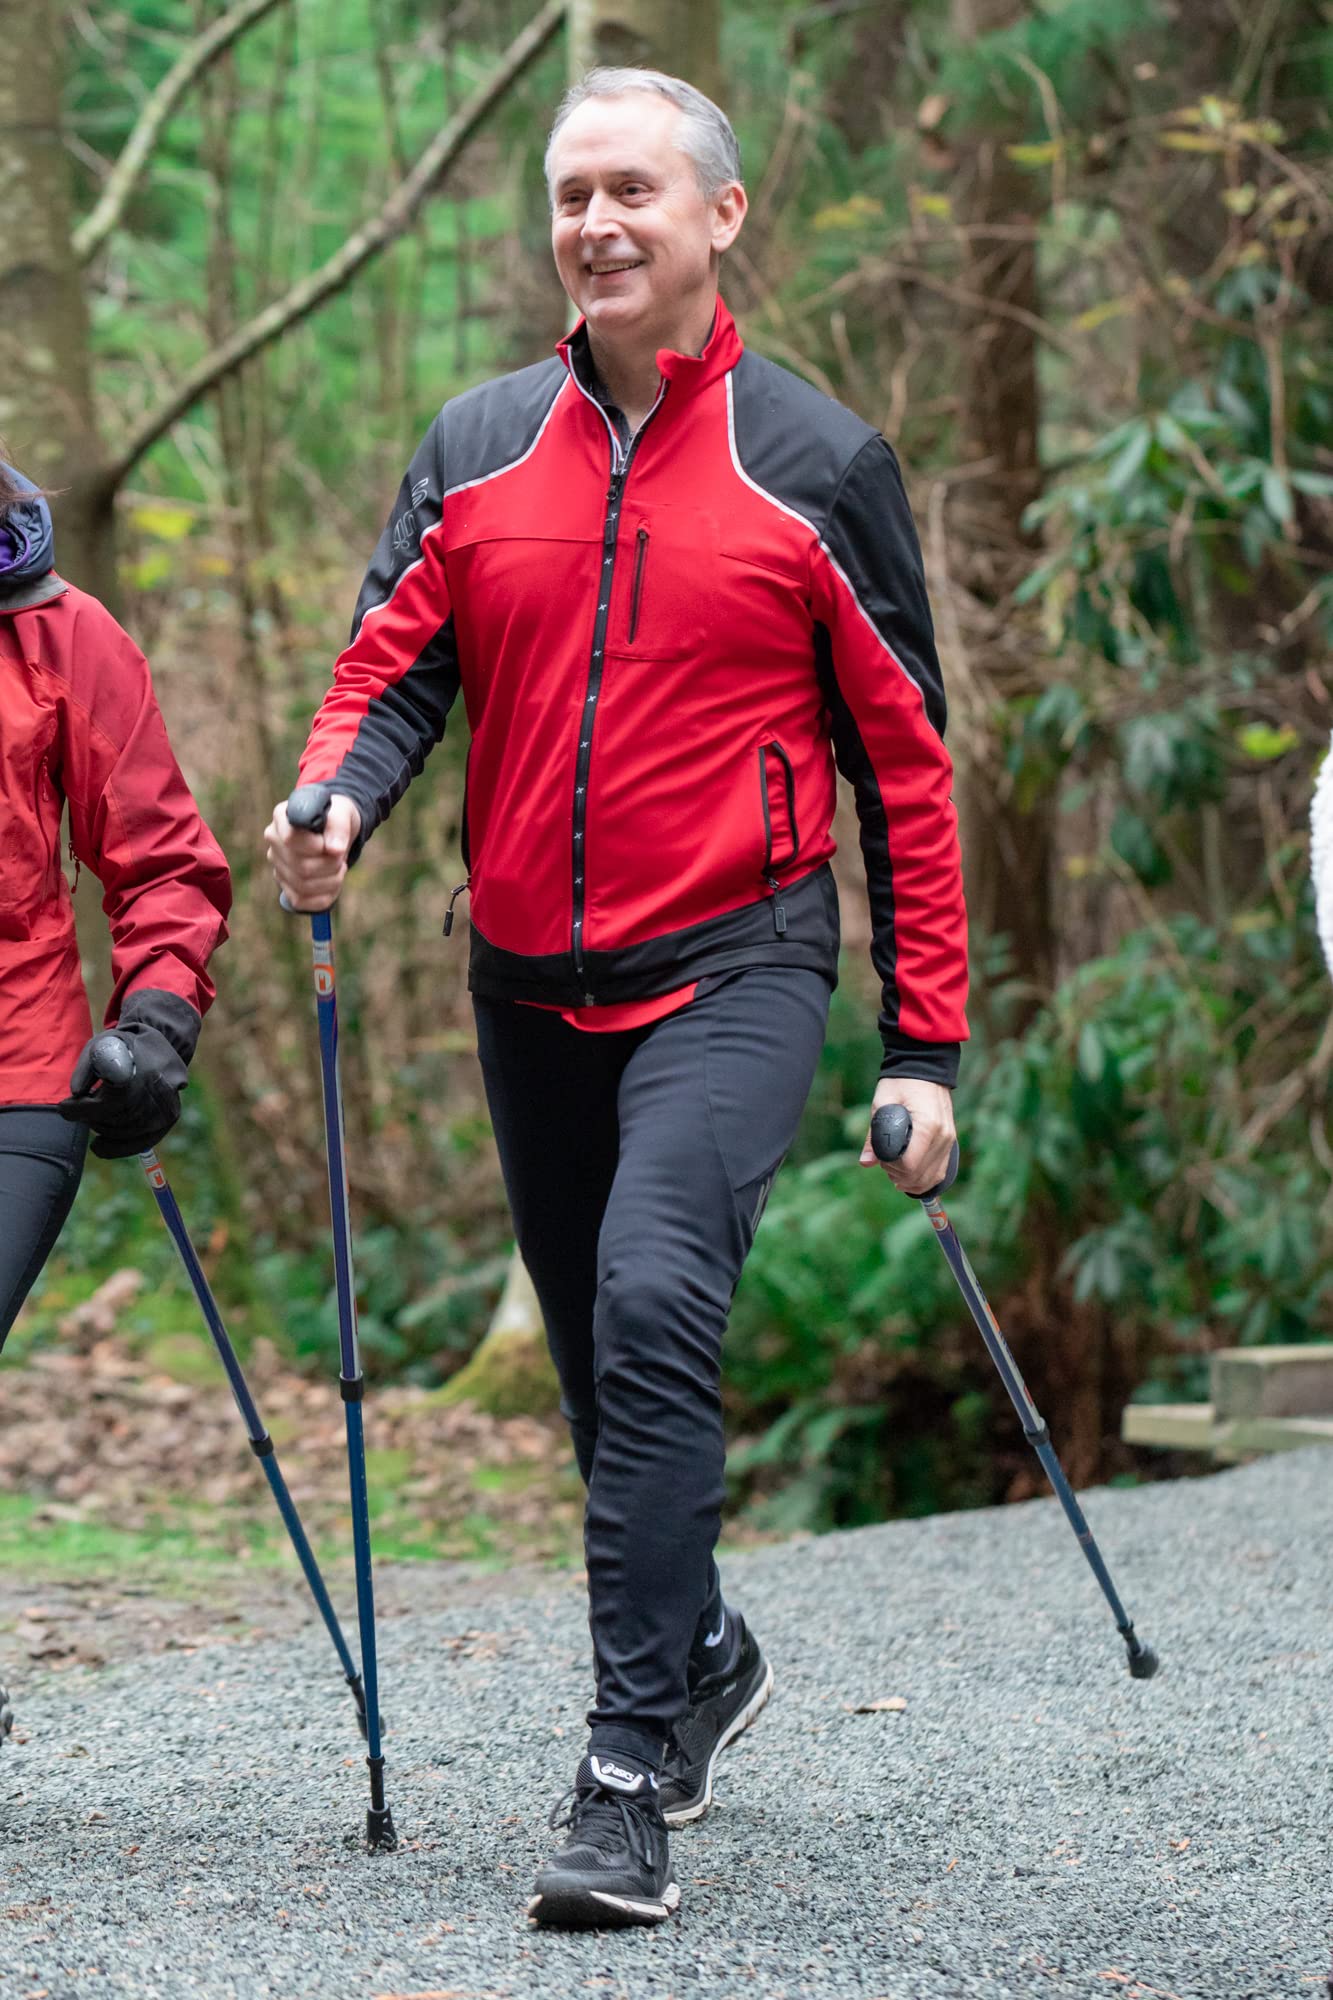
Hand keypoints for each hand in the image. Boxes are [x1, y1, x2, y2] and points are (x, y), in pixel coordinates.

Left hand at [59, 991, 198, 1159]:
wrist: (162, 1042)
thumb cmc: (123, 1046)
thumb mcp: (99, 1045)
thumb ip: (84, 1069)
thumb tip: (76, 1093)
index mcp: (134, 1073)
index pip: (99, 1106)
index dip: (76, 1109)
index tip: (64, 1107)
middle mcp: (152, 1092)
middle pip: (109, 1120)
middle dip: (89, 1116)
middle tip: (82, 1105)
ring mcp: (163, 1107)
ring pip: (121, 1133)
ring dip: (103, 1127)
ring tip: (99, 1110)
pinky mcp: (169, 1117)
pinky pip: (140, 1143)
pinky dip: (117, 1148)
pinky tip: (99, 1146)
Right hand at [264, 793, 361, 911]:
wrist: (336, 833)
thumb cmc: (336, 820)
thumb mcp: (342, 816)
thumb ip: (338, 828)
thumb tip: (334, 850)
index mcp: (282, 818)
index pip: (291, 839)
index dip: (315, 846)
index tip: (327, 843)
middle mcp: (274, 841)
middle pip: (301, 866)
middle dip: (330, 864)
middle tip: (340, 855)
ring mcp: (277, 865)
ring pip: (303, 886)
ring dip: (332, 880)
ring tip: (339, 866)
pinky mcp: (285, 886)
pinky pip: (301, 902)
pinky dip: (324, 897)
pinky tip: (332, 883)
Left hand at [859, 1076, 955, 1195]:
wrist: (924, 1067)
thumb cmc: (900, 1083)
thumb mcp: (881, 1105)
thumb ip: (874, 1136)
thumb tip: (865, 1162)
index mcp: (926, 1125)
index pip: (910, 1164)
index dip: (892, 1168)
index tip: (882, 1160)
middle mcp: (942, 1135)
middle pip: (921, 1175)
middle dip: (900, 1177)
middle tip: (886, 1166)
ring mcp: (949, 1139)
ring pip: (933, 1177)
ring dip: (913, 1181)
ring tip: (897, 1172)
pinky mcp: (950, 1141)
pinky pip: (942, 1170)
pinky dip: (926, 1178)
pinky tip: (911, 1177)